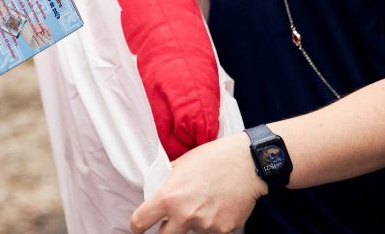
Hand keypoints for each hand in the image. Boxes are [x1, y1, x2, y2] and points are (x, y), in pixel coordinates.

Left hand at [130, 133, 264, 233]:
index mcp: (169, 197)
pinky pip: (211, 231)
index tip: (138, 227)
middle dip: (165, 231)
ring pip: (191, 232)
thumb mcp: (180, 164)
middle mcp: (185, 215)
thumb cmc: (212, 158)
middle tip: (170, 222)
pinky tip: (219, 205)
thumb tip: (156, 192)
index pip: (141, 221)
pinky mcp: (224, 230)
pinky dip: (212, 223)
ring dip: (192, 223)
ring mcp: (205, 226)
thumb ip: (166, 183)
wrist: (247, 162)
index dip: (137, 225)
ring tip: (204, 202)